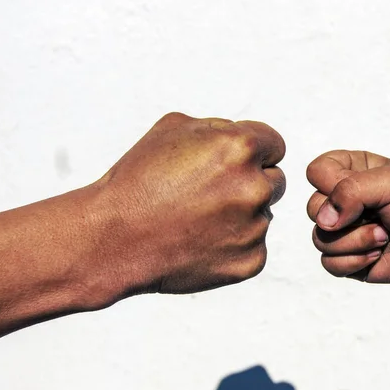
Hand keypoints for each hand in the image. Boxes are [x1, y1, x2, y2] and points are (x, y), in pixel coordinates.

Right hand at [96, 112, 285, 295]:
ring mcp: (255, 228)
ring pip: (262, 215)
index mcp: (240, 148)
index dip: (253, 152)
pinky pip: (253, 246)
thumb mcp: (174, 129)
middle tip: (210, 194)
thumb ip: (220, 128)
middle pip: (275, 181)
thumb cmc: (138, 180)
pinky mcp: (251, 261)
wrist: (114, 239)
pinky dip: (233, 245)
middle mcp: (255, 187)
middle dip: (250, 183)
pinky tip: (199, 242)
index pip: (274, 145)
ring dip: (240, 215)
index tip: (232, 163)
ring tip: (196, 220)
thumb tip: (245, 137)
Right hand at [306, 150, 389, 282]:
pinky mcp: (346, 258)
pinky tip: (378, 255)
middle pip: (312, 209)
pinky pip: (329, 264)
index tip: (365, 191)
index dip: (333, 184)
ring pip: (320, 239)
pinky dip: (355, 262)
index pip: (316, 172)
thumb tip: (324, 221)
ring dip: (356, 242)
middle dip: (348, 219)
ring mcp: (341, 231)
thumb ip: (351, 190)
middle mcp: (340, 201)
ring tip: (383, 237)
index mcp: (348, 172)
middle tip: (379, 218)